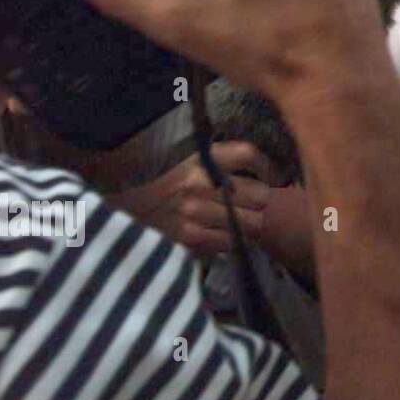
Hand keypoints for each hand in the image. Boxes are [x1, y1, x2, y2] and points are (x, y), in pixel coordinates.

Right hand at [126, 142, 274, 257]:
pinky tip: (229, 237)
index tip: (277, 178)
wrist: (122, 207)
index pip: (250, 155)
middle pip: (260, 195)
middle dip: (266, 202)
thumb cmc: (163, 180)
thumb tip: (270, 175)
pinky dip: (234, 242)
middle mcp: (199, 184)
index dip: (270, 168)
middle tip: (264, 206)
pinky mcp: (189, 240)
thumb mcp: (193, 159)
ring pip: (251, 224)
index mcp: (201, 158)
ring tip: (249, 223)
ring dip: (255, 225)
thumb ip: (225, 162)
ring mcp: (194, 214)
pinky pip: (230, 244)